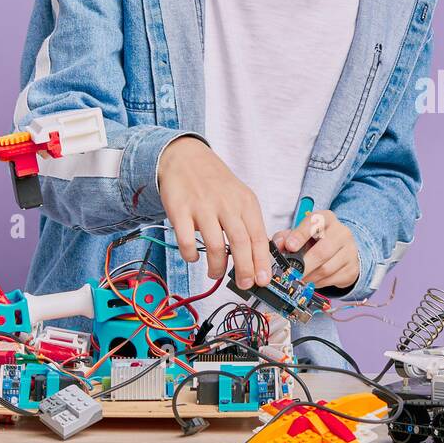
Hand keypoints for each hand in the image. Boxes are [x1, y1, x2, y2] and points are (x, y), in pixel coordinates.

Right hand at [157, 136, 271, 289]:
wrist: (186, 158)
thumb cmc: (216, 184)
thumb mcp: (240, 198)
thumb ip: (249, 224)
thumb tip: (260, 258)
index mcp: (246, 203)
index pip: (259, 237)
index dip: (262, 262)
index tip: (264, 280)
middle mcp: (227, 204)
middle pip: (241, 243)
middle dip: (244, 270)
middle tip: (243, 284)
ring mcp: (203, 207)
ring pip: (216, 246)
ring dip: (217, 267)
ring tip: (216, 273)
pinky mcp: (180, 210)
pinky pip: (186, 241)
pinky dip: (191, 255)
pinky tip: (193, 257)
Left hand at [271, 210, 359, 290]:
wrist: (341, 250)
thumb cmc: (316, 240)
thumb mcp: (300, 234)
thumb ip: (286, 237)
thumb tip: (278, 245)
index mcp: (326, 218)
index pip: (315, 222)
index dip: (300, 235)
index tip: (289, 246)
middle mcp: (341, 232)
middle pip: (322, 251)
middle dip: (303, 265)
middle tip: (290, 273)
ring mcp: (350, 250)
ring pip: (326, 268)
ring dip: (308, 277)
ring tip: (298, 278)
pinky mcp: (353, 267)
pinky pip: (333, 279)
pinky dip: (318, 283)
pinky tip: (311, 280)